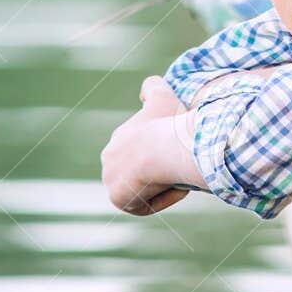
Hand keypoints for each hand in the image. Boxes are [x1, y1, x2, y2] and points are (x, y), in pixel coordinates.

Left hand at [101, 82, 200, 214]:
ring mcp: (111, 180)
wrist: (164, 146)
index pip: (137, 152)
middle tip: (181, 167)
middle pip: (137, 173)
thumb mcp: (163, 96)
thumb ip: (153, 86)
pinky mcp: (118, 198)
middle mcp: (109, 160)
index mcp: (117, 140)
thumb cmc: (167, 123)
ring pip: (141, 189)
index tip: (175, 151)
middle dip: (157, 172)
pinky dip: (161, 199)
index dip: (158, 153)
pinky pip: (143, 205)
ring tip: (182, 177)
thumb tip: (145, 91)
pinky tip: (177, 188)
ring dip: (161, 186)